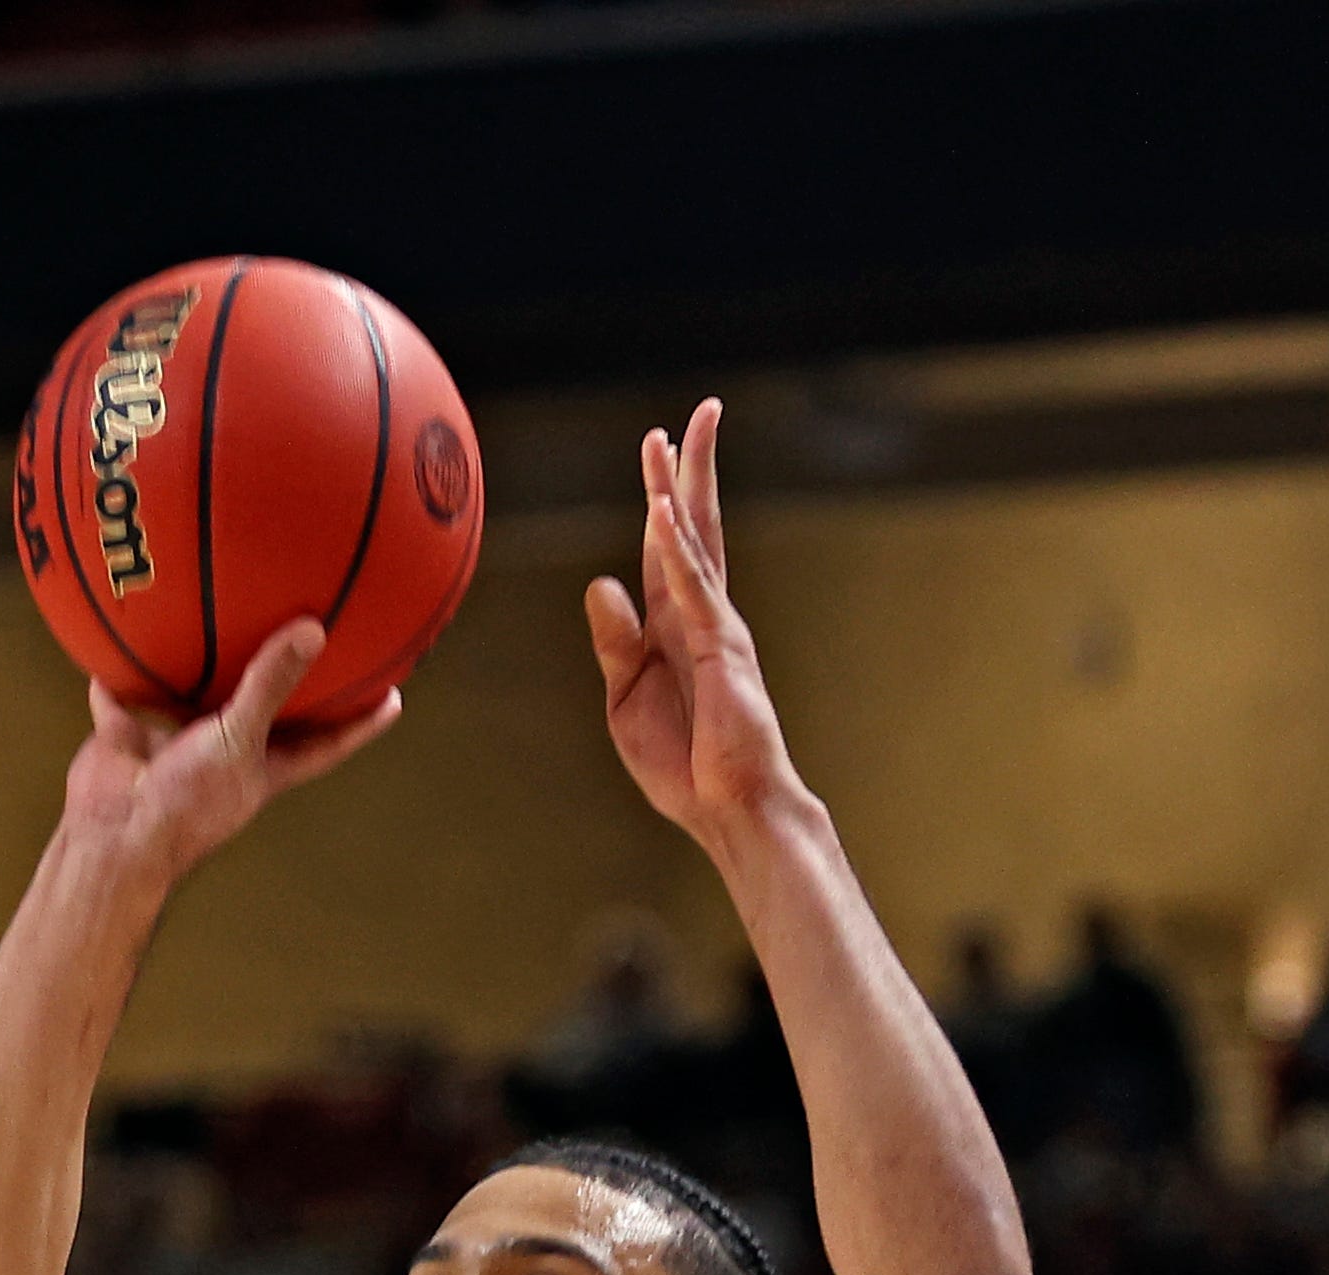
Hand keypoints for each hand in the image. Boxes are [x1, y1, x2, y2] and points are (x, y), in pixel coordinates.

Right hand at [63, 617, 399, 881]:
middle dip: (282, 681)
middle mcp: (225, 754)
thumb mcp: (238, 739)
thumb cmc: (189, 803)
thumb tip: (314, 630)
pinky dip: (118, 675)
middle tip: (310, 634)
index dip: (361, 724)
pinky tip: (121, 628)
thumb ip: (269, 685)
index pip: (327, 743)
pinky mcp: (130, 739)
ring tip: (217, 615)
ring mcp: (176, 746)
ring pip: (192, 697)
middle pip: (263, 712)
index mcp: (265, 766)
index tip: (393, 698)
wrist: (114, 836)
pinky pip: (124, 697)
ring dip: (199, 666)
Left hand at [585, 398, 813, 838]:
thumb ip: (613, 642)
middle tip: (697, 413)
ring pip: (695, 543)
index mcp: (674, 627)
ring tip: (676, 437)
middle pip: (694, 526)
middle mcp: (700, 615)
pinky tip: (662, 511)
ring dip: (681, 489)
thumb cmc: (684, 765)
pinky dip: (676, 548)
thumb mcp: (626, 699)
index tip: (659, 445)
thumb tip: (600, 582)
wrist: (729, 807)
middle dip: (691, 469)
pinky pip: (693, 588)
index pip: (666, 547)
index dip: (662, 495)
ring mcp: (715, 627)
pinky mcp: (721, 648)